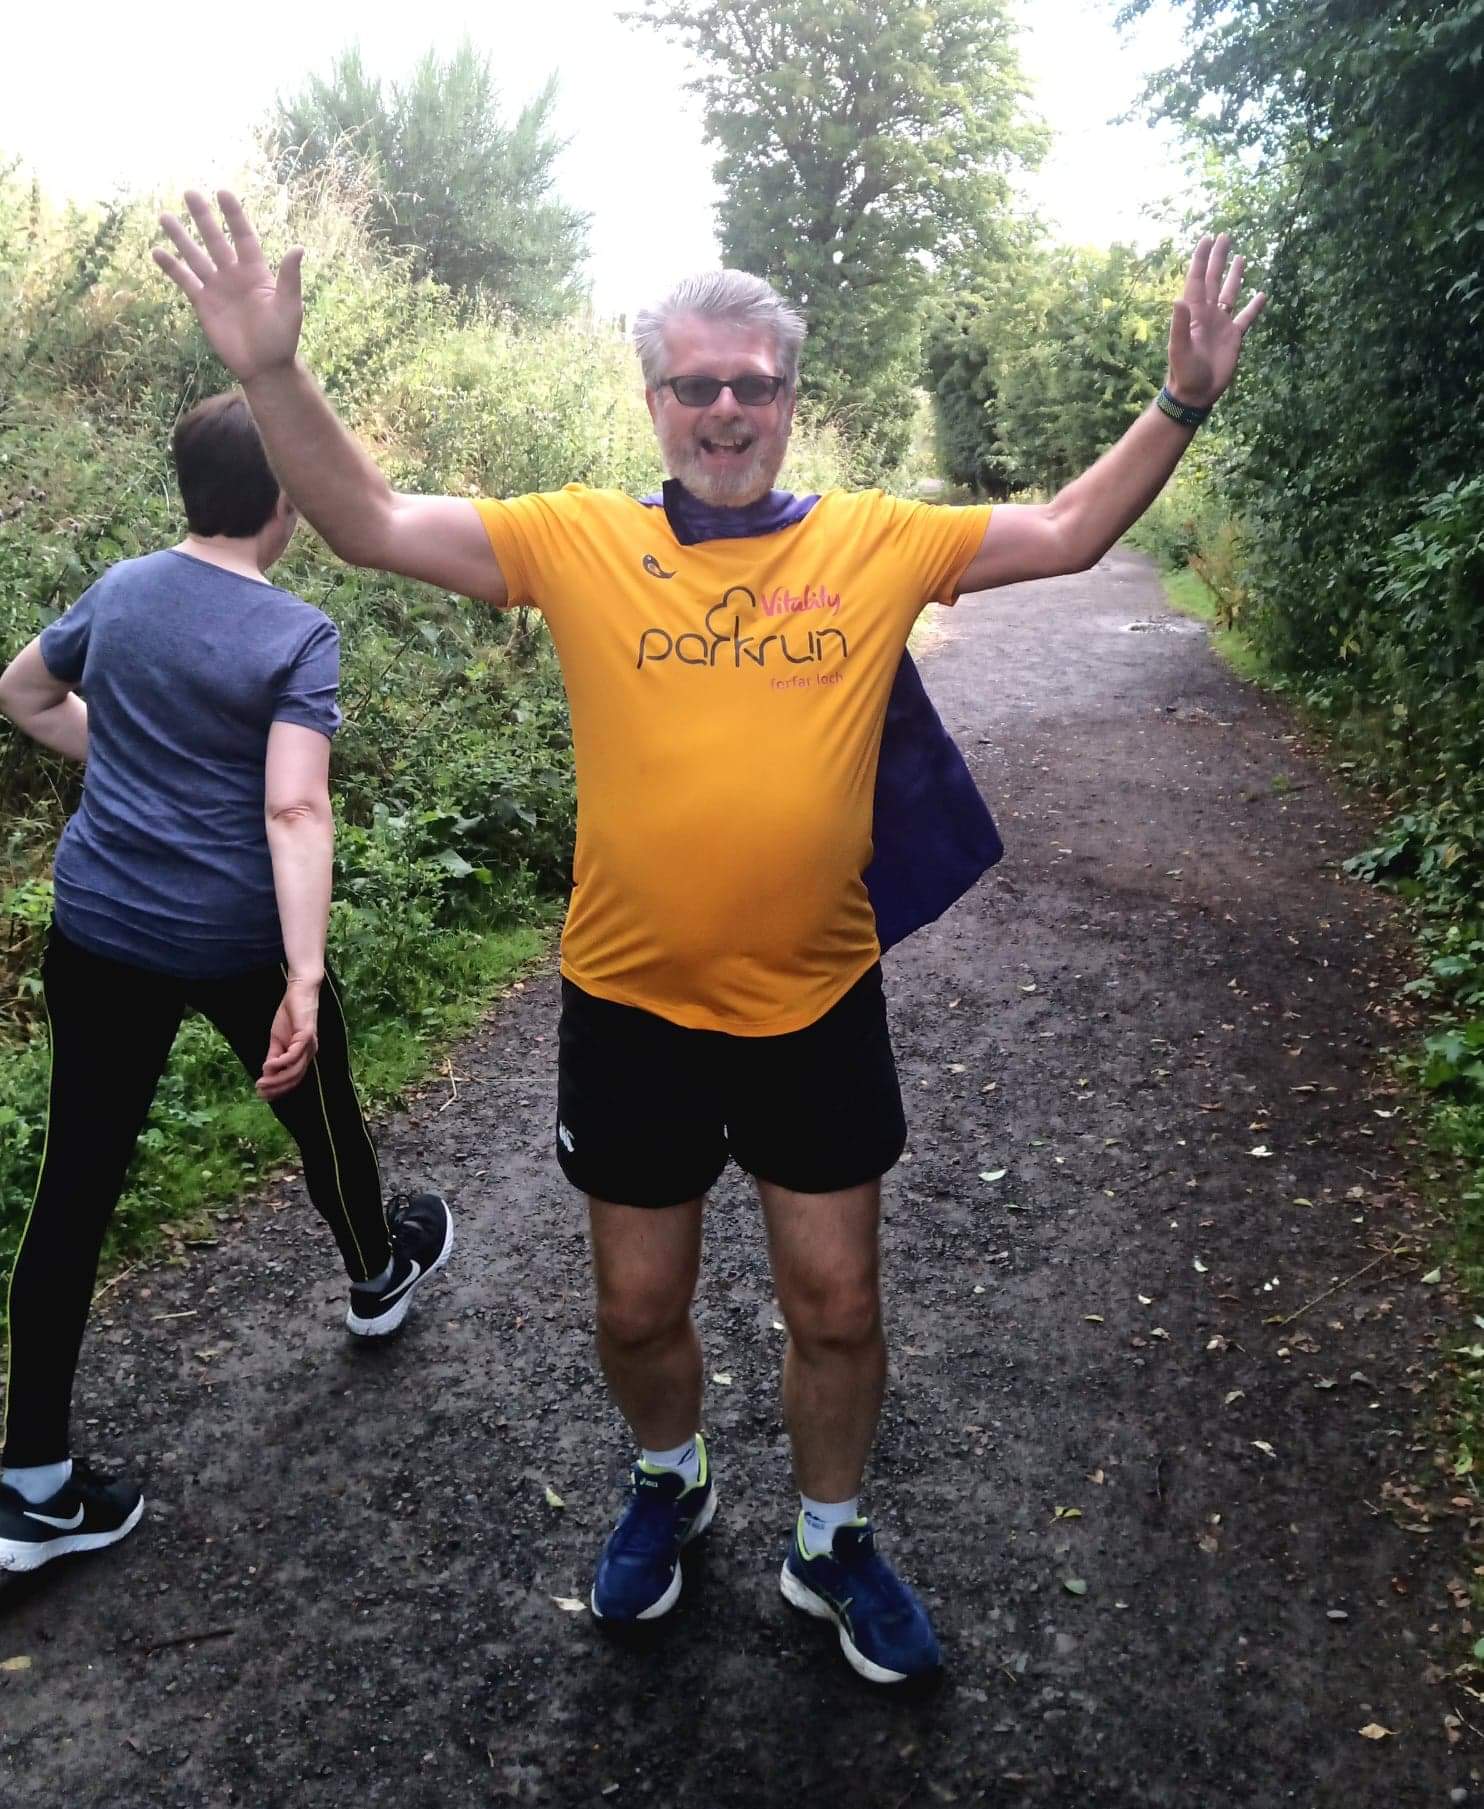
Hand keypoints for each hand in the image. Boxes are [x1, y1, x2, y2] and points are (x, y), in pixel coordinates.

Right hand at [153, 191, 304, 383]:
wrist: (264, 366)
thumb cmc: (282, 337)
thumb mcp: (289, 306)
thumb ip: (290, 277)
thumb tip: (298, 248)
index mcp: (256, 271)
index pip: (243, 236)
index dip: (234, 215)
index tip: (222, 192)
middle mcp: (234, 274)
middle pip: (215, 239)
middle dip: (202, 217)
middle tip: (189, 192)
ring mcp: (217, 288)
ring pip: (195, 256)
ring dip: (180, 237)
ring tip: (164, 216)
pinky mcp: (203, 304)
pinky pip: (185, 281)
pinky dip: (171, 267)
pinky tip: (156, 251)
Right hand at [257, 975, 320, 1101]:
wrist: (298, 992)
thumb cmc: (289, 1015)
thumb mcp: (277, 1039)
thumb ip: (274, 1056)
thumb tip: (266, 1073)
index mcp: (304, 1055)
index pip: (294, 1078)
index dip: (279, 1089)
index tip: (262, 1095)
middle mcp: (309, 1053)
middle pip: (295, 1078)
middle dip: (277, 1088)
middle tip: (260, 1092)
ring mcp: (310, 1045)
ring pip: (295, 1069)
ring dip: (277, 1079)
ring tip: (261, 1083)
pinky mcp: (307, 1035)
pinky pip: (295, 1054)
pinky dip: (282, 1062)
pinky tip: (268, 1066)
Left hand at [1167, 232, 1266, 410]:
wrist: (1196, 394)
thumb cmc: (1184, 372)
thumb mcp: (1179, 348)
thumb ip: (1180, 324)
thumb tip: (1178, 299)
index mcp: (1194, 313)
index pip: (1198, 279)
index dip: (1201, 259)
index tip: (1207, 238)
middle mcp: (1208, 314)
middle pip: (1214, 279)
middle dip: (1218, 258)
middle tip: (1224, 237)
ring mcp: (1221, 324)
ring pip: (1230, 293)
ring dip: (1235, 276)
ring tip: (1241, 257)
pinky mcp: (1234, 337)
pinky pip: (1246, 317)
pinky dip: (1254, 306)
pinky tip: (1262, 295)